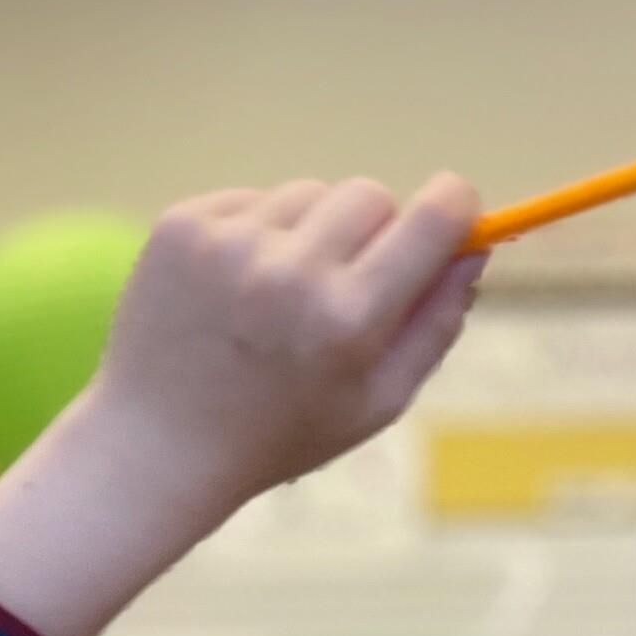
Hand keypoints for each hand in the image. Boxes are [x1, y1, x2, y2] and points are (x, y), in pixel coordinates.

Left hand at [0, 174, 484, 635]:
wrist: (159, 442)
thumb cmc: (282, 433)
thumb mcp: (378, 401)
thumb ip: (436, 324)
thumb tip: (475, 248)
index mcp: (347, 319)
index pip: (431, 217)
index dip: (455, 207)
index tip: (455, 213)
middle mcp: (289, 270)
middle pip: (371, 194)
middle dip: (376, 230)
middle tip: (351, 281)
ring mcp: (229, 242)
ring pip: (309, 194)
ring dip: (312, 232)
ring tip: (281, 296)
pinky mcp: (183, 225)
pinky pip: (252, 200)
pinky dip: (258, 234)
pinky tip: (237, 290)